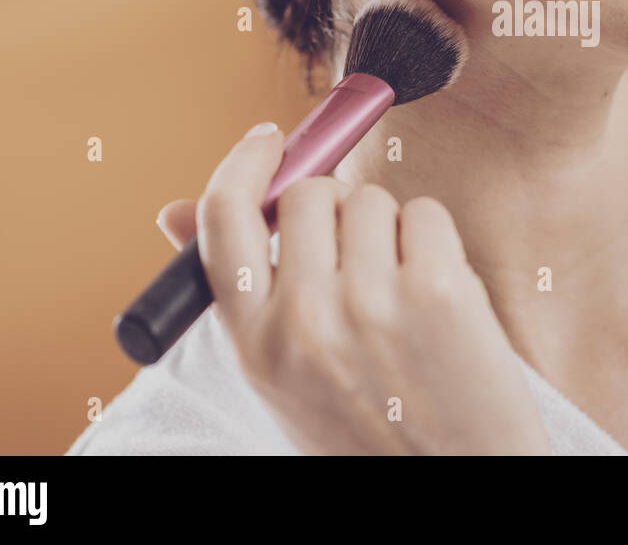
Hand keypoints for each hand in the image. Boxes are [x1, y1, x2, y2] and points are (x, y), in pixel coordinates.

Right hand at [154, 123, 550, 454]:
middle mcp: (303, 322)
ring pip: (370, 198)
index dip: (243, 164)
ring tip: (404, 295)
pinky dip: (435, 241)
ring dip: (389, 228)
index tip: (267, 139)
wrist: (457, 487)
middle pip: (306, 194)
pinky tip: (442, 298)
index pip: (222, 219)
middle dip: (336, 207)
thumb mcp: (283, 378)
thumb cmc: (373, 430)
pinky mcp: (438, 291)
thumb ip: (239, 295)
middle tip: (362, 253)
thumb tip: (170, 210)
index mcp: (254, 346)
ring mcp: (370, 304)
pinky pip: (424, 212)